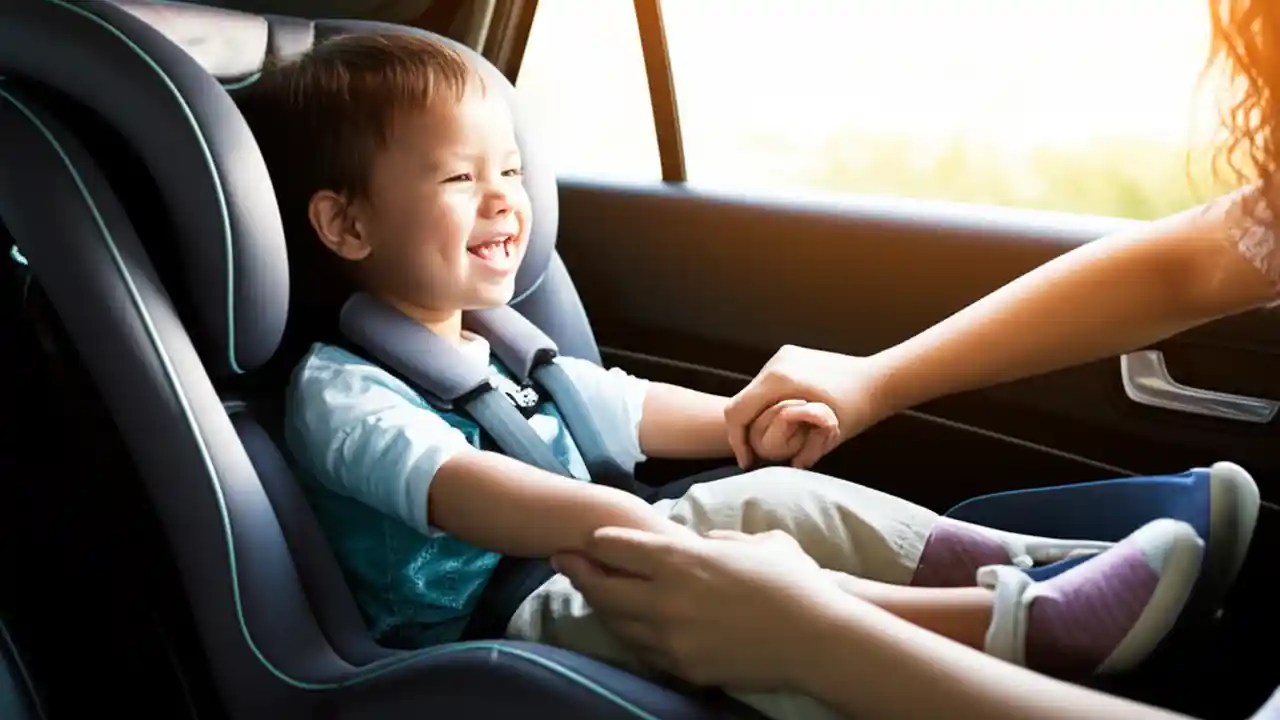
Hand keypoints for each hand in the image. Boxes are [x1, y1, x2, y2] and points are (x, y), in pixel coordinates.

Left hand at [552, 527, 841, 690]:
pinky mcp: (684, 667)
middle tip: (561, 561)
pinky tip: (630, 628)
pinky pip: (645, 652)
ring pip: (618, 623)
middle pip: (603, 586)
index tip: (588, 539)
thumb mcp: (756, 542)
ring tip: (591, 595)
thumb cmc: (792, 582)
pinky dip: (633, 637)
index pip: (618, 547)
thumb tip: (702, 542)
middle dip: (578, 572)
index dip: (599, 541)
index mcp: (681, 559)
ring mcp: (671, 637)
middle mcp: (666, 597)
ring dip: (601, 606)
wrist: (816, 638)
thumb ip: (719, 540)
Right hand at [726, 345, 896, 468]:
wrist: (880, 379)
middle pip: (742, 400)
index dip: (737, 440)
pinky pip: (767, 383)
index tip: (747, 461)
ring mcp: (782, 356)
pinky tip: (785, 415)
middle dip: (746, 429)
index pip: (737, 412)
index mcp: (780, 381)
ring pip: (754, 391)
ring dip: (758, 415)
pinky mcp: (789, 355)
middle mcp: (776, 363)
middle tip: (757, 453)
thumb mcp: (826, 436)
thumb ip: (800, 451)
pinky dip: (768, 402)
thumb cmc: (857, 410)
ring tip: (773, 435)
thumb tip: (786, 465)